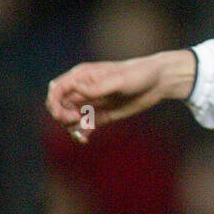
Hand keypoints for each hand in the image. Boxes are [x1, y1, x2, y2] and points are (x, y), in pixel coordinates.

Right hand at [45, 51, 194, 142]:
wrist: (159, 82)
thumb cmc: (139, 75)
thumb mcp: (118, 80)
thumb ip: (96, 87)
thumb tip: (74, 88)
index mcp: (83, 76)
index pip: (57, 90)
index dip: (54, 103)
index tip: (65, 115)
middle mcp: (84, 90)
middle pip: (59, 105)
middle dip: (62, 116)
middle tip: (78, 121)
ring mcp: (92, 103)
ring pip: (69, 118)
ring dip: (70, 128)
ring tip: (82, 135)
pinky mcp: (102, 116)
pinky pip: (84, 127)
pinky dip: (80, 134)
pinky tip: (85, 139)